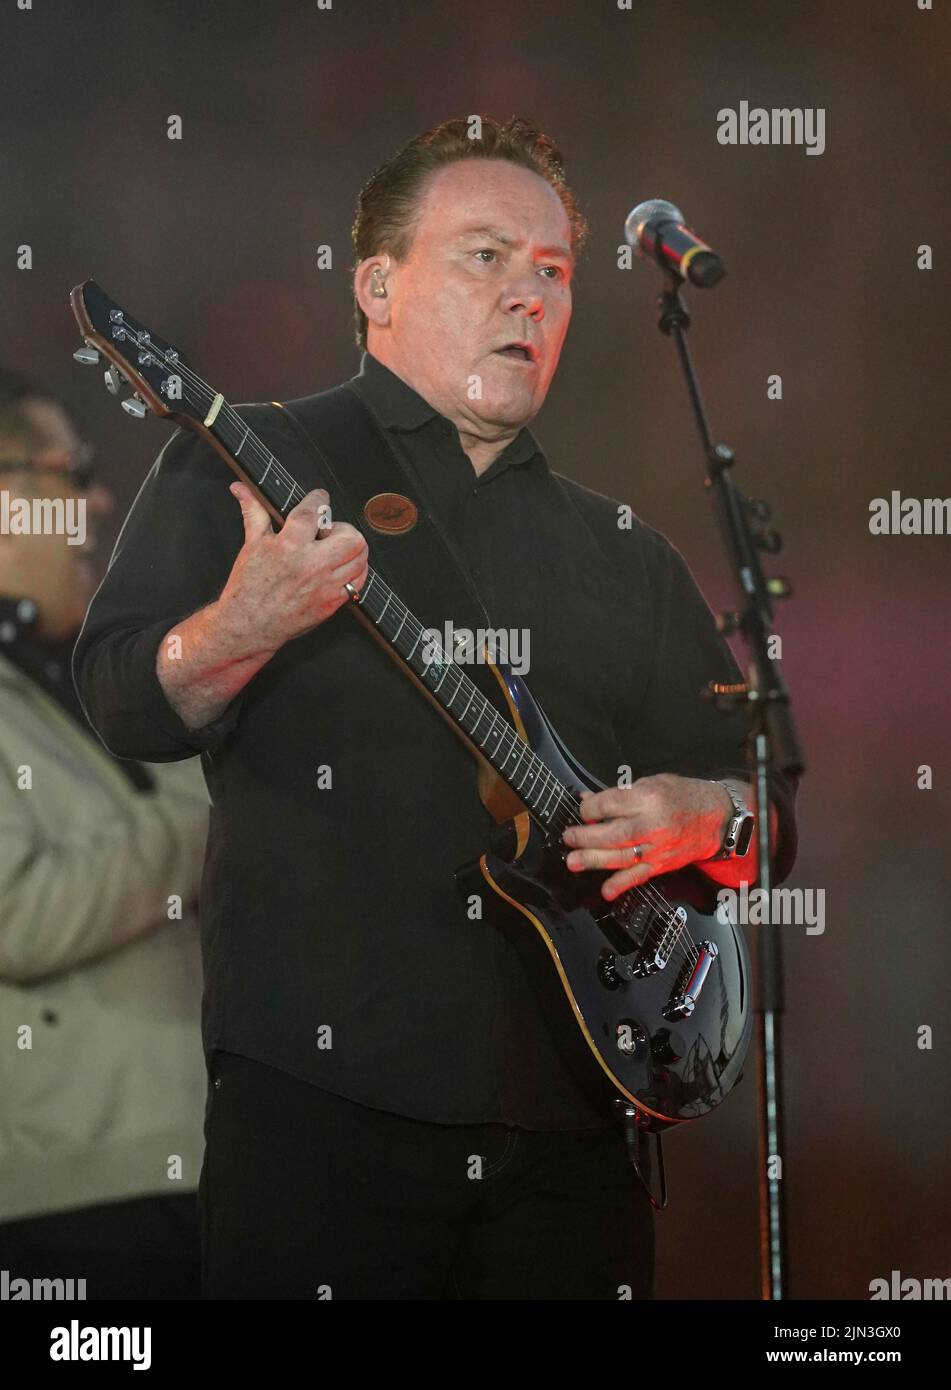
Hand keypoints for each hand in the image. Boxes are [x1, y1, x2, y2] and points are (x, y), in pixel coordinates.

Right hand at [216, 482, 368, 655]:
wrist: (249, 625)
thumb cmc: (248, 587)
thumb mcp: (251, 545)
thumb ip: (253, 512)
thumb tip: (241, 489)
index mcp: (289, 546)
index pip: (315, 511)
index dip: (320, 499)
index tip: (319, 498)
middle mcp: (311, 565)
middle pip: (351, 536)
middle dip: (343, 528)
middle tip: (330, 532)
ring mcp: (325, 586)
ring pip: (360, 558)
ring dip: (353, 549)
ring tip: (336, 550)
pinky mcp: (332, 603)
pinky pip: (359, 582)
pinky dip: (356, 571)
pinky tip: (341, 568)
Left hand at [561, 773, 730, 899]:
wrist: (716, 818)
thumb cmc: (682, 795)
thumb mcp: (651, 783)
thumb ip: (618, 794)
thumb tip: (587, 800)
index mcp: (648, 797)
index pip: (609, 804)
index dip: (589, 808)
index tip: (583, 810)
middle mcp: (653, 824)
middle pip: (612, 834)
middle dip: (585, 837)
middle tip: (569, 838)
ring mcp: (657, 847)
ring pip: (621, 857)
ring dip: (594, 860)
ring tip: (573, 861)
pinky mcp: (662, 864)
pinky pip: (639, 876)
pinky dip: (621, 885)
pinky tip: (606, 891)